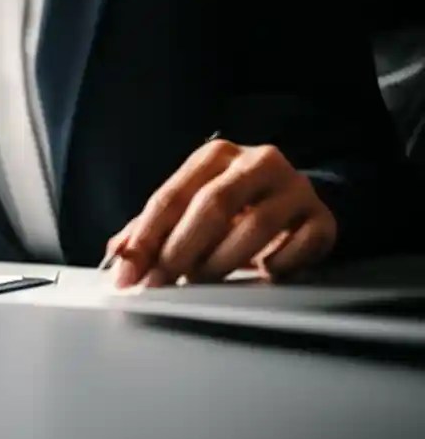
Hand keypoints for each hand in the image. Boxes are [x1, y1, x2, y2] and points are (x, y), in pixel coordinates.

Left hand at [108, 140, 336, 288]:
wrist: (291, 202)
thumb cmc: (230, 209)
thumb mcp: (187, 211)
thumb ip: (150, 231)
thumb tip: (116, 257)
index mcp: (215, 155)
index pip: (172, 195)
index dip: (146, 237)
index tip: (127, 273)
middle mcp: (257, 161)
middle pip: (213, 204)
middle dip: (180, 250)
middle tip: (160, 283)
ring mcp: (294, 187)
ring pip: (256, 224)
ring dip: (222, 260)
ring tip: (202, 281)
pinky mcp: (322, 216)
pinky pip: (300, 244)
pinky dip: (277, 264)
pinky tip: (261, 274)